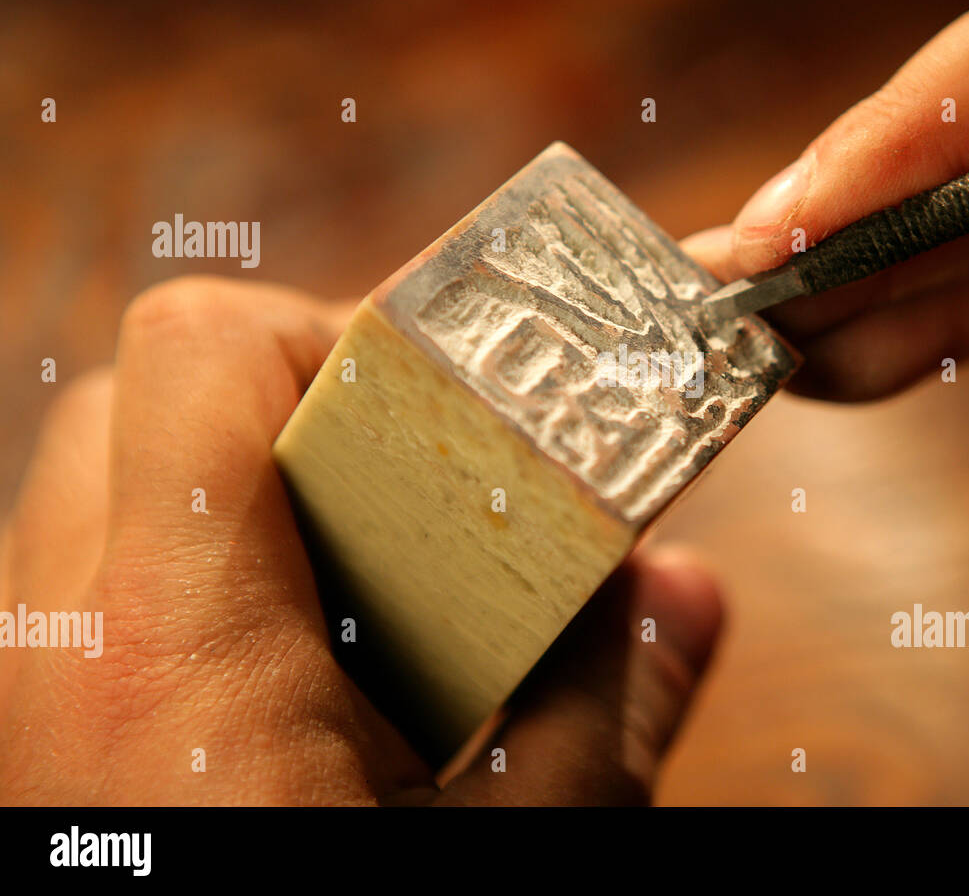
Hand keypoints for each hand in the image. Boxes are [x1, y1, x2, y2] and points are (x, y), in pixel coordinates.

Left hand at [0, 277, 720, 804]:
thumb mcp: (516, 843)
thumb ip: (607, 701)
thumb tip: (690, 590)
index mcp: (174, 645)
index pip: (203, 351)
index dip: (339, 337)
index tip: (450, 416)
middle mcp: (55, 640)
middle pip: (146, 400)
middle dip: (294, 412)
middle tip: (417, 496)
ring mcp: (20, 687)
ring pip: (109, 488)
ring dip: (247, 495)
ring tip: (370, 589)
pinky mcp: (26, 734)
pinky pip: (92, 584)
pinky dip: (201, 581)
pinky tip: (301, 676)